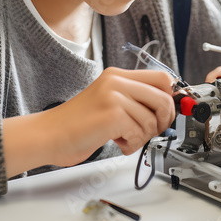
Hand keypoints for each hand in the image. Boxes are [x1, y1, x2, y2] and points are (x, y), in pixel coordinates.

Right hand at [2, 68, 174, 173]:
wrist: (49, 135)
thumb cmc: (77, 125)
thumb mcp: (108, 102)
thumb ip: (133, 100)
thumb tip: (168, 106)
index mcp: (117, 75)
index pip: (162, 78)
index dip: (170, 99)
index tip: (166, 114)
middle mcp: (116, 81)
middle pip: (164, 98)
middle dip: (162, 121)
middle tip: (148, 131)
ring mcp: (114, 96)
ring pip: (152, 120)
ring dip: (141, 137)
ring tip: (123, 138)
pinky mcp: (112, 114)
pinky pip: (140, 132)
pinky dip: (132, 144)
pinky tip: (116, 142)